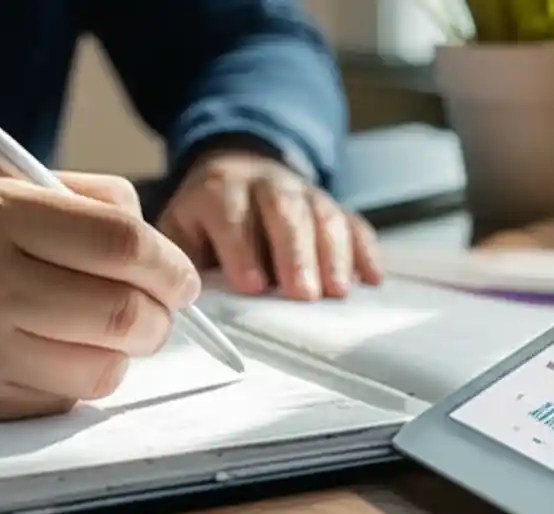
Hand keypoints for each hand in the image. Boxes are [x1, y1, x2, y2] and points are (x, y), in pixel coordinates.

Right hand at [0, 163, 200, 422]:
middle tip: (158, 311)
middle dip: (162, 317)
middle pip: (124, 313)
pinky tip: (51, 351)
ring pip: (105, 367)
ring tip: (102, 331)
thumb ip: (92, 204)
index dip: (171, 266)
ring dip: (123, 353)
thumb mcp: (6, 185)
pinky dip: (79, 377)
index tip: (181, 279)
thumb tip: (166, 258)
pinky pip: (67, 398)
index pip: (122, 243)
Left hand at [159, 150, 381, 300]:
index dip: (242, 248)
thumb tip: (184, 299)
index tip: (252, 284)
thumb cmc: (208, 219)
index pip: (232, 215)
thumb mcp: (181, 229)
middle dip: (296, 254)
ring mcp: (306, 193)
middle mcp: (267, 185)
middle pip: (285, 213)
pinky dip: (365, 251)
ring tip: (336, 293)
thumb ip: (182, 259)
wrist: (238, 173)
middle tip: (303, 294)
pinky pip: (355, 223)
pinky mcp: (334, 206)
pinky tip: (372, 278)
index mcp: (220, 190)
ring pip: (324, 216)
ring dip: (333, 255)